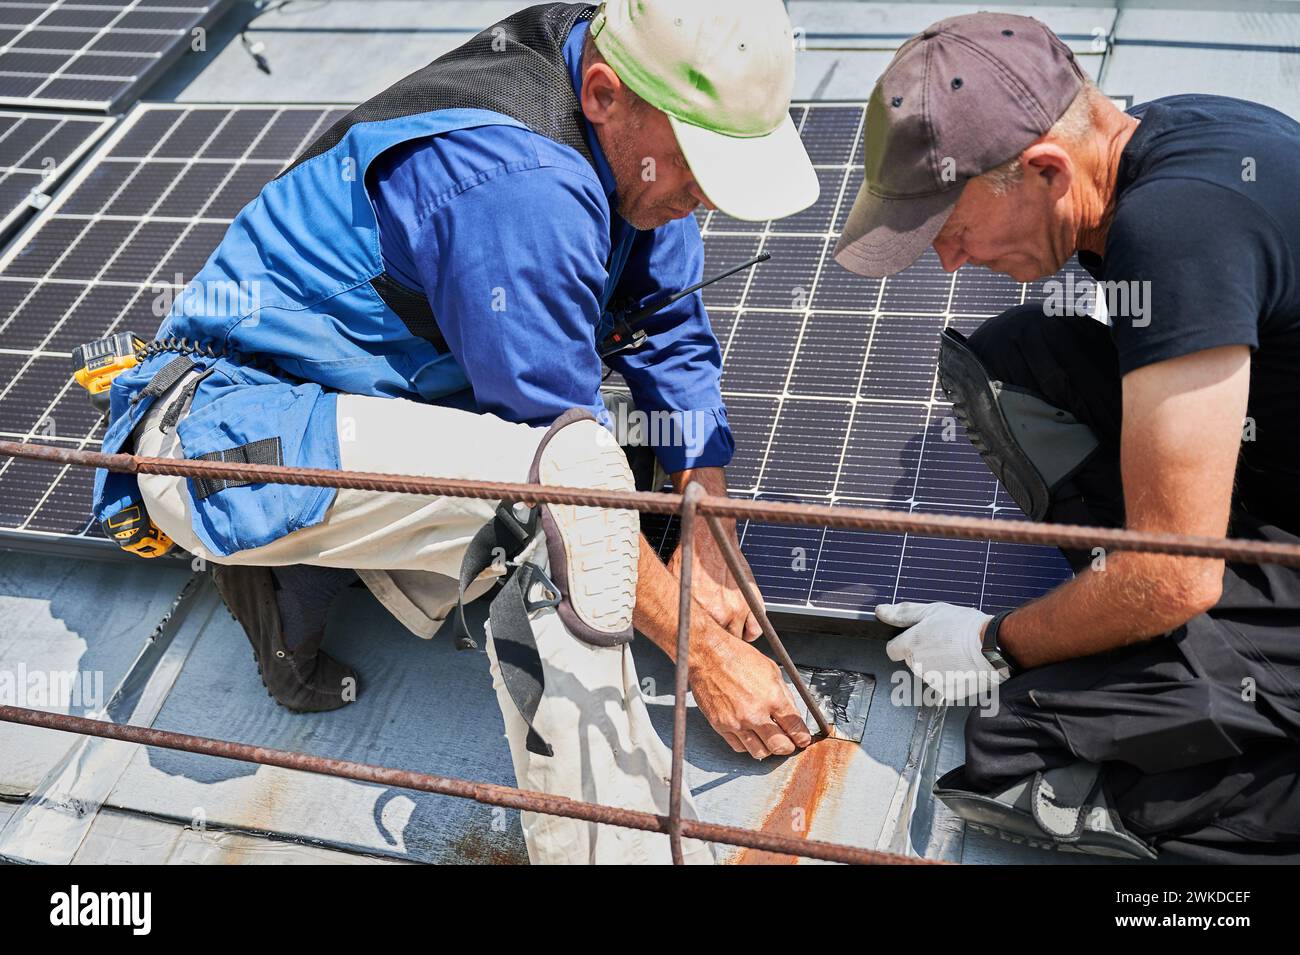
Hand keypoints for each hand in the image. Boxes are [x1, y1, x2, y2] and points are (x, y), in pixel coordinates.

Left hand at [668, 522, 761, 640]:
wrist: (710, 540)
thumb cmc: (692, 561)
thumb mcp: (676, 589)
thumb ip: (680, 610)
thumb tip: (675, 624)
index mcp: (699, 614)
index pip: (702, 645)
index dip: (703, 646)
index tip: (703, 646)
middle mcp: (720, 614)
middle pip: (722, 644)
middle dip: (719, 642)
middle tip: (716, 636)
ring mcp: (739, 609)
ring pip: (739, 639)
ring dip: (734, 635)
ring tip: (728, 628)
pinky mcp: (753, 602)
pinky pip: (756, 630)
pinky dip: (751, 631)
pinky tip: (744, 626)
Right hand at [689, 635, 810, 757]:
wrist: (708, 655)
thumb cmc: (737, 657)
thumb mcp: (771, 670)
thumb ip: (784, 695)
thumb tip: (793, 714)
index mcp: (772, 697)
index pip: (795, 728)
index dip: (802, 737)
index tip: (802, 739)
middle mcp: (755, 713)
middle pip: (780, 746)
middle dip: (788, 747)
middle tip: (789, 743)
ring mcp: (737, 722)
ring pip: (760, 752)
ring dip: (768, 749)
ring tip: (769, 740)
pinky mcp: (721, 726)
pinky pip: (739, 747)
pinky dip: (748, 745)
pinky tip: (750, 735)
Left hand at [876, 602, 1004, 704]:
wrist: (992, 647)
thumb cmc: (965, 627)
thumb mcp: (932, 611)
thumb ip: (902, 613)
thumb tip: (880, 611)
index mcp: (911, 645)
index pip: (893, 650)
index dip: (903, 644)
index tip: (916, 640)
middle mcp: (917, 665)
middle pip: (912, 661)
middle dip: (923, 653)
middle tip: (944, 642)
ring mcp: (931, 680)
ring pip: (928, 673)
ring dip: (937, 666)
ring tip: (956, 653)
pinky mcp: (946, 692)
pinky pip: (943, 685)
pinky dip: (950, 678)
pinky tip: (962, 666)